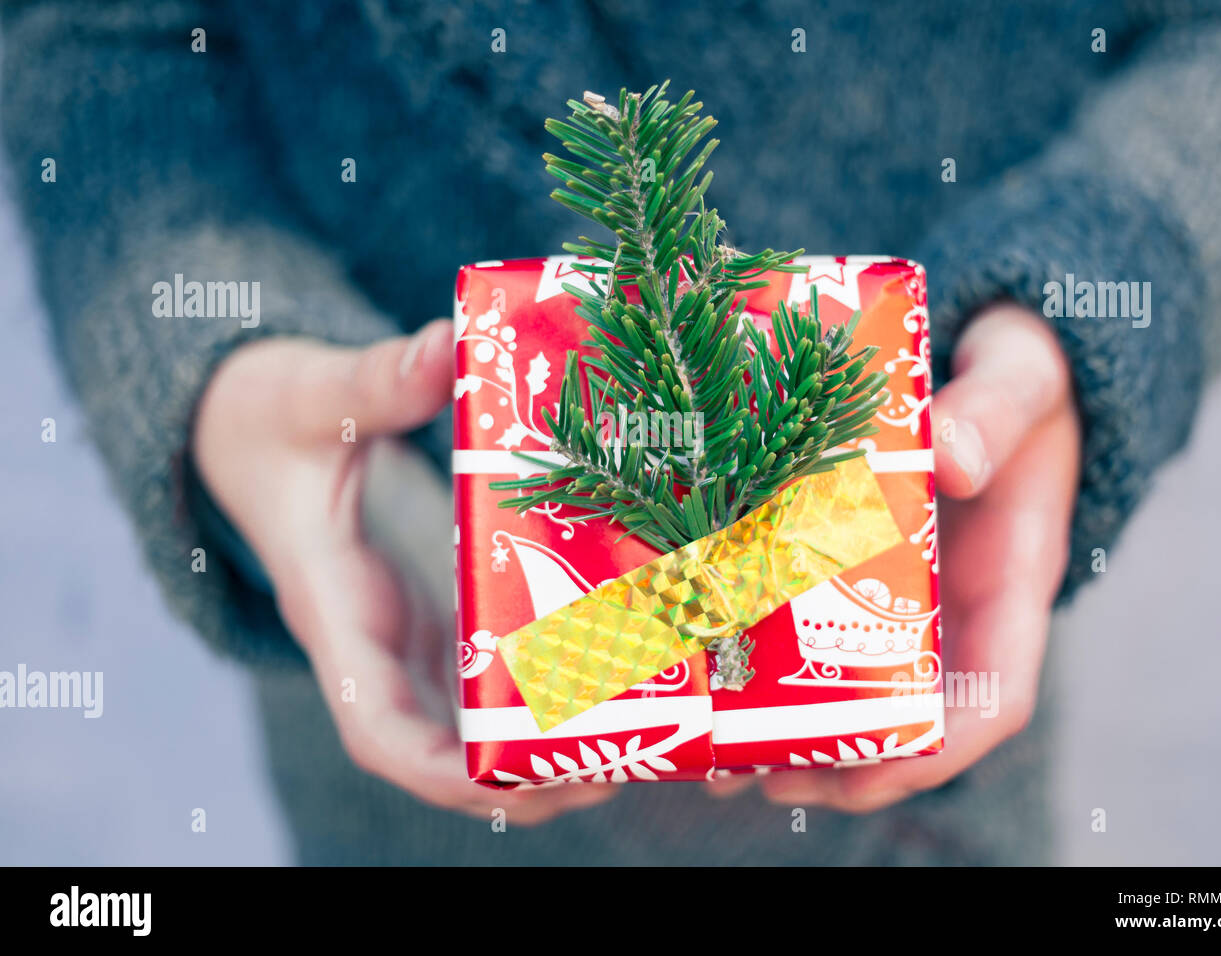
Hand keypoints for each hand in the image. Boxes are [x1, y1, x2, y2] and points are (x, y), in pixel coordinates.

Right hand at [192, 321, 618, 823]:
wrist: (254, 429)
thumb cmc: (269, 420)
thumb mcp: (312, 395)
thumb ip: (374, 380)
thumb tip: (443, 344)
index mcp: (337, 607)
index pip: (375, 721)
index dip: (435, 767)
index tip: (503, 781)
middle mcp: (376, 642)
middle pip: (441, 749)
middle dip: (519, 778)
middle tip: (615, 771)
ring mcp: (409, 636)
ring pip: (471, 723)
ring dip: (543, 750)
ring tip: (635, 749)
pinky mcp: (437, 615)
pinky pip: (488, 675)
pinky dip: (543, 694)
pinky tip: (613, 683)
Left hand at [750, 303, 1080, 810]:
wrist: (991, 359)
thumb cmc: (1017, 376)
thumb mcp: (1020, 378)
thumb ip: (994, 410)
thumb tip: (953, 457)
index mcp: (1010, 585)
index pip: (996, 697)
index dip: (944, 745)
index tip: (881, 765)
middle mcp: (956, 612)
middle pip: (909, 719)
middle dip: (843, 765)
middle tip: (763, 776)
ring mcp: (904, 598)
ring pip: (854, 692)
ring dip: (793, 737)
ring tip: (719, 763)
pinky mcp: (854, 571)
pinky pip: (814, 633)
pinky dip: (770, 669)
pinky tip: (709, 679)